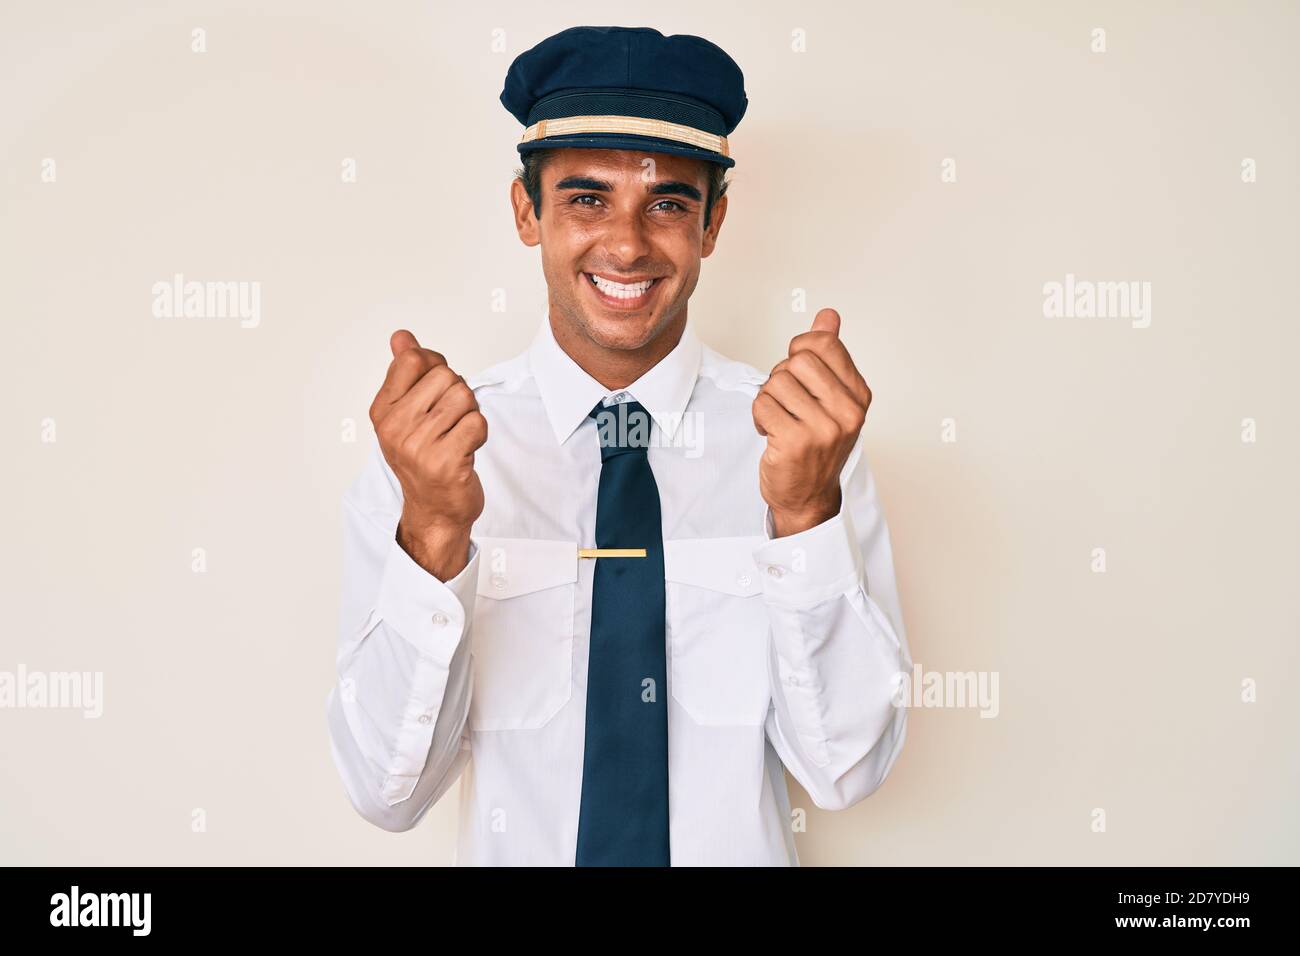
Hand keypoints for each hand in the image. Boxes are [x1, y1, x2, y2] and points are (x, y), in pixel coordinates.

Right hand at [369, 329, 486, 579]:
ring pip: (464, 397)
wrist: (435, 510)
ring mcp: (418, 446)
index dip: (436, 367)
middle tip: (451, 422)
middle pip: (446, 376)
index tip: (437, 392)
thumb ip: (406, 373)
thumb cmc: (425, 458)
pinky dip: (480, 433)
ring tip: (458, 436)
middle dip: (458, 395)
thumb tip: (401, 336)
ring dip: (470, 414)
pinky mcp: (445, 462)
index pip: (413, 359)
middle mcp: (395, 428)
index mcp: (382, 411)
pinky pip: (477, 422)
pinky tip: (466, 449)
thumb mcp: (407, 414)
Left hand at [752, 309, 872, 536]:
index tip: (799, 374)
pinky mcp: (796, 443)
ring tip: (780, 421)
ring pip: (775, 382)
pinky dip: (758, 418)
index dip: (799, 352)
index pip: (823, 343)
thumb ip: (829, 355)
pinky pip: (762, 405)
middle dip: (782, 379)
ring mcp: (824, 429)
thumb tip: (828, 316)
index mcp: (859, 396)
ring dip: (768, 401)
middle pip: (796, 361)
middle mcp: (847, 412)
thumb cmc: (817, 447)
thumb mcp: (831, 399)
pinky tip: (771, 433)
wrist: (808, 498)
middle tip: (788, 404)